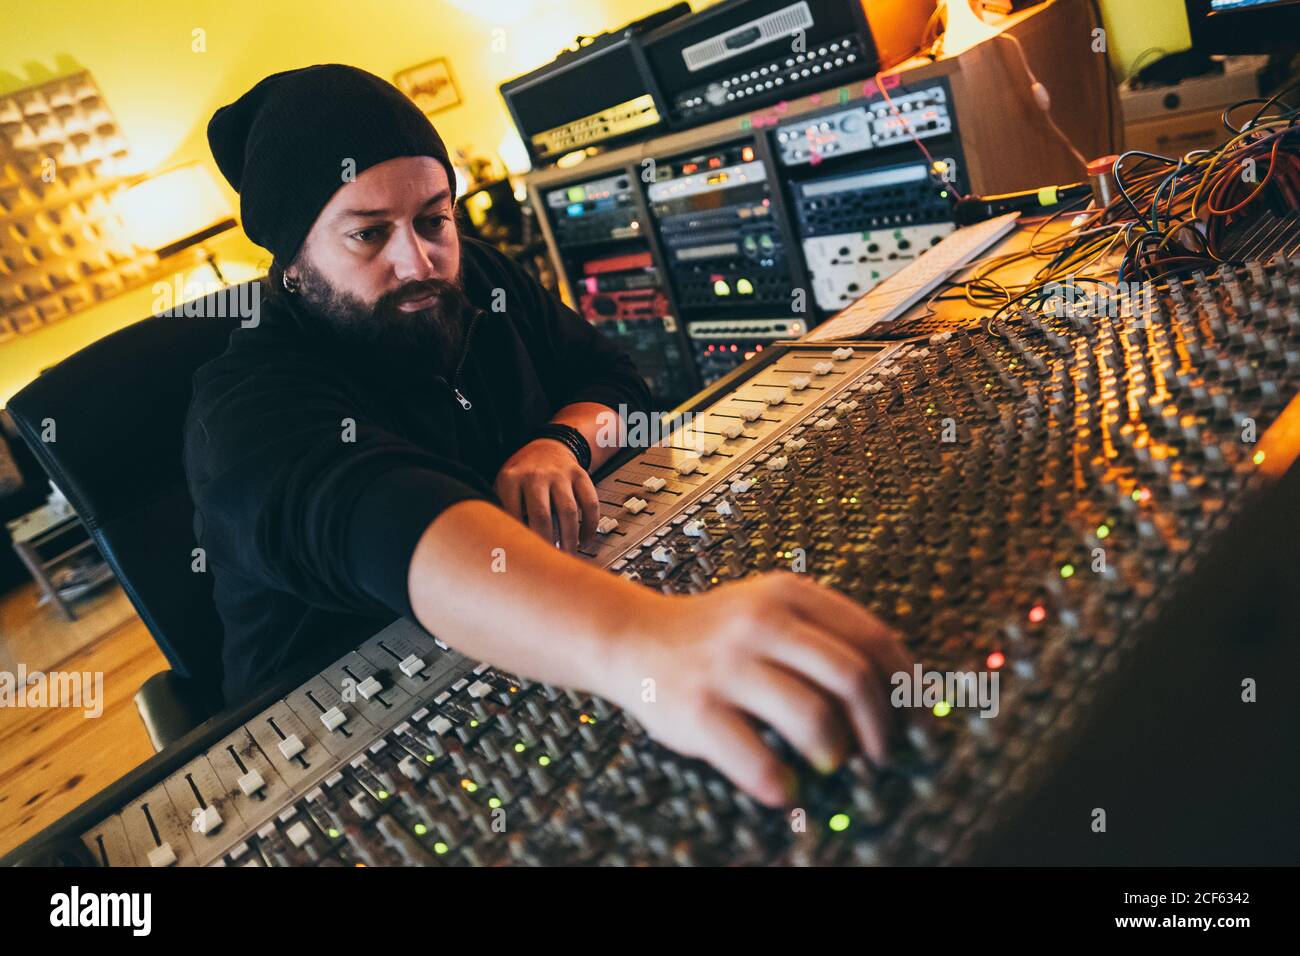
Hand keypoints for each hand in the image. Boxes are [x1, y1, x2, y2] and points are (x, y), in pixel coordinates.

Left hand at [494, 438, 598, 551]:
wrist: (548, 447)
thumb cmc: (524, 473)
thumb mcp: (504, 484)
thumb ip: (502, 508)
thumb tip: (504, 541)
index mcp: (511, 478)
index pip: (513, 514)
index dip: (519, 538)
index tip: (523, 556)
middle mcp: (536, 475)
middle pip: (541, 515)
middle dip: (546, 543)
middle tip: (548, 560)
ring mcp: (560, 474)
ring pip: (568, 511)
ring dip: (569, 538)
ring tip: (568, 554)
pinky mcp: (580, 475)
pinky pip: (590, 503)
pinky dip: (589, 524)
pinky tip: (585, 538)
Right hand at [597, 571, 914, 806]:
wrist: (635, 639)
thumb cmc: (719, 635)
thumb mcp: (772, 610)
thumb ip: (826, 637)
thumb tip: (904, 695)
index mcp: (788, 594)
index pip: (872, 637)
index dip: (906, 685)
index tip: (919, 719)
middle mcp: (760, 623)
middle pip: (852, 677)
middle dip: (879, 726)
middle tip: (880, 754)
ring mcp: (727, 665)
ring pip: (813, 717)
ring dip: (836, 753)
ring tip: (832, 763)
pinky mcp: (698, 709)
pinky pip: (757, 758)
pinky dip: (782, 784)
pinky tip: (786, 788)